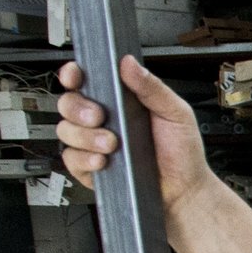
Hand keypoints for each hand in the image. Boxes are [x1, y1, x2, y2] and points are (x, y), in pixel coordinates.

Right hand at [55, 55, 214, 208]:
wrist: (184, 189)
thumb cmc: (182, 152)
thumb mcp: (175, 113)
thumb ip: (152, 88)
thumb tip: (130, 63)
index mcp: (119, 101)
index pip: (86, 81)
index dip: (73, 75)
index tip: (75, 76)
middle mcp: (102, 120)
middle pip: (68, 104)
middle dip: (78, 108)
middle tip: (100, 116)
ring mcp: (93, 144)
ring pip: (66, 131)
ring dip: (85, 136)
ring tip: (112, 143)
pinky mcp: (90, 167)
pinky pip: (71, 159)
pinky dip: (84, 159)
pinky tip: (103, 160)